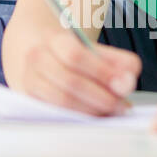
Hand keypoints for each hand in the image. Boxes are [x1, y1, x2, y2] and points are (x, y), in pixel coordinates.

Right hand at [5, 29, 140, 114]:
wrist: (35, 53)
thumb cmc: (71, 54)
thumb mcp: (93, 49)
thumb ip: (117, 61)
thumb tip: (127, 84)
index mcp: (54, 39)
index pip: (75, 55)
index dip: (102, 72)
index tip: (126, 85)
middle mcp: (37, 58)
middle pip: (70, 81)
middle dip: (102, 97)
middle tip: (123, 106)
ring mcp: (29, 80)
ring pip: (63, 100)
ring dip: (93, 110)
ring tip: (112, 111)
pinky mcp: (30, 100)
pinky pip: (57, 112)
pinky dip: (80, 117)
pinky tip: (95, 116)